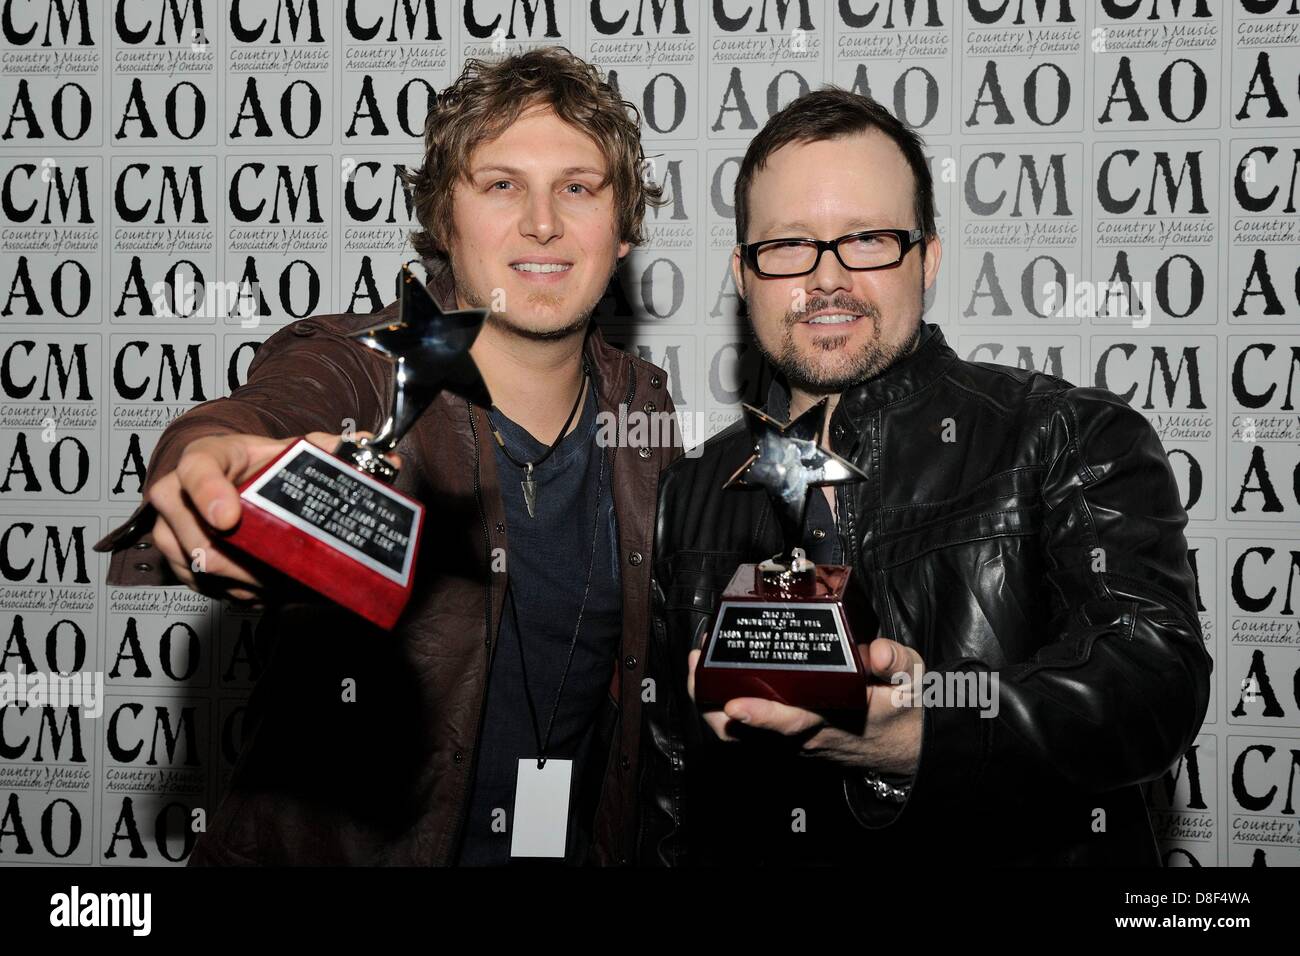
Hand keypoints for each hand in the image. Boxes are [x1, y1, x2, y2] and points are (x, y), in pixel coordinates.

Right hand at [145, 431, 399, 604]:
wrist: (221, 473)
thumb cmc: (254, 462)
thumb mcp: (289, 449)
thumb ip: (333, 451)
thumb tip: (384, 459)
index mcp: (204, 456)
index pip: (197, 471)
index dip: (210, 495)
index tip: (232, 518)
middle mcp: (175, 492)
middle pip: (198, 538)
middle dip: (244, 563)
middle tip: (282, 572)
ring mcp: (168, 528)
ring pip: (200, 569)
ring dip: (243, 583)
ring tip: (280, 585)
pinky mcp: (173, 558)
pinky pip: (200, 586)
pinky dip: (236, 593)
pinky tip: (266, 591)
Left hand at [686, 637, 924, 775]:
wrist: (901, 745)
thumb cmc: (900, 708)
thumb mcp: (911, 681)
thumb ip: (898, 663)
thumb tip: (879, 652)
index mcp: (835, 721)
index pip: (794, 723)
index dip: (763, 716)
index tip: (736, 706)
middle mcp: (805, 736)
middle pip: (746, 734)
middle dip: (713, 704)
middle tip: (698, 664)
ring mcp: (790, 741)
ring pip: (737, 735)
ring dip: (709, 704)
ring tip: (697, 664)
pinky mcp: (783, 738)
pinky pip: (743, 731)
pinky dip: (720, 705)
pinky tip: (712, 674)